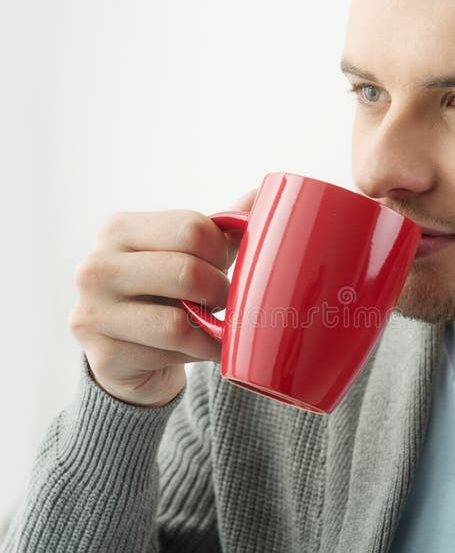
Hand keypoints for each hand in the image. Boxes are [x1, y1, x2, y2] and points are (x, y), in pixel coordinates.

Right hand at [68, 189, 257, 406]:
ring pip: (179, 322)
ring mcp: (93, 314)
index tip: (222, 264)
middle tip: (222, 300)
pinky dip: (202, 353)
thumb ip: (220, 227)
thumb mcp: (187, 255)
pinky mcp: (104, 357)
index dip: (221, 250)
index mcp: (117, 230)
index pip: (191, 228)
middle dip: (219, 290)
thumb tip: (263, 195)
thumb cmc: (164, 294)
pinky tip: (203, 349)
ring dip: (212, 327)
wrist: (126, 355)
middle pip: (188, 272)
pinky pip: (173, 355)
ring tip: (215, 325)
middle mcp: (95, 267)